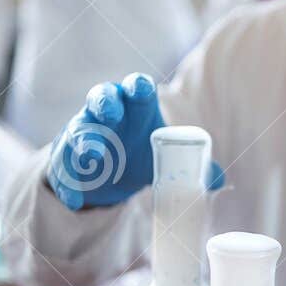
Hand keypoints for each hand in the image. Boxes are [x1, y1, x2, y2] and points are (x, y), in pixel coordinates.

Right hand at [46, 73, 224, 210]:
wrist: (107, 175)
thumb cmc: (140, 152)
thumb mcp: (165, 158)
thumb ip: (194, 167)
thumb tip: (220, 180)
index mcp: (135, 106)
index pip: (136, 87)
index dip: (137, 86)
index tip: (141, 91)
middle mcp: (106, 113)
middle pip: (101, 96)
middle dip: (105, 101)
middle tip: (110, 113)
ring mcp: (83, 132)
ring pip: (80, 129)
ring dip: (86, 141)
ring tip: (93, 156)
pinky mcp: (66, 157)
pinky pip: (65, 168)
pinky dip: (69, 184)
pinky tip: (75, 199)